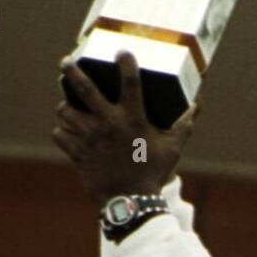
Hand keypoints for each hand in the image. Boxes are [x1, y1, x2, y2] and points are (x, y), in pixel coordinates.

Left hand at [52, 50, 199, 203]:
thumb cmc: (152, 175)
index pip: (130, 80)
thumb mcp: (172, 149)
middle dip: (73, 71)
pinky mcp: (77, 153)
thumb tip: (197, 106)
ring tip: (67, 108)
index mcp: (133, 118)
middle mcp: (108, 123)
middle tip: (66, 61)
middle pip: (84, 88)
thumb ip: (183, 125)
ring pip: (65, 111)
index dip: (126, 62)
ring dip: (65, 108)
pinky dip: (62, 133)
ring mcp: (90, 138)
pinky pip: (60, 135)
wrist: (131, 203)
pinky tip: (67, 134)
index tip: (122, 53)